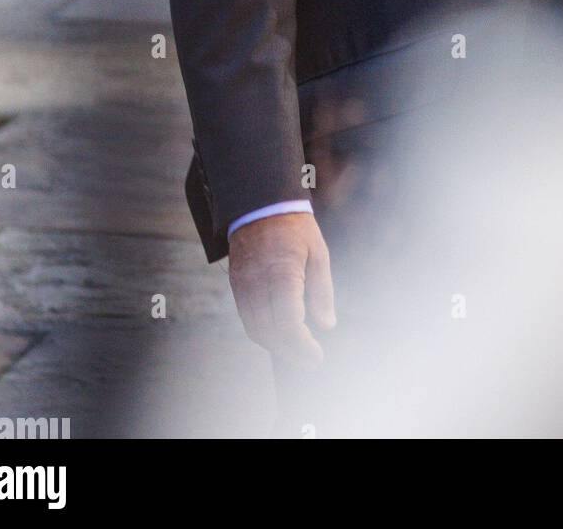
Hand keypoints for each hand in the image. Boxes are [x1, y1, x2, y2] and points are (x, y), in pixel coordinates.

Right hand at [228, 212, 335, 368]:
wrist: (260, 203)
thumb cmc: (295, 227)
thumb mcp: (318, 253)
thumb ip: (321, 291)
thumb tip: (326, 325)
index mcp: (283, 273)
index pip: (288, 323)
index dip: (302, 346)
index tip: (316, 355)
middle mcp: (258, 282)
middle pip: (270, 331)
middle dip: (290, 352)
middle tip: (309, 359)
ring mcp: (243, 283)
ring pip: (255, 328)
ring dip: (275, 345)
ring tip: (297, 349)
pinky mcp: (236, 283)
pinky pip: (246, 316)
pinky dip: (262, 330)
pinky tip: (279, 332)